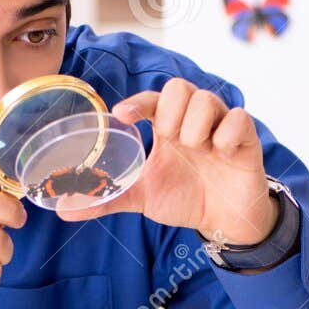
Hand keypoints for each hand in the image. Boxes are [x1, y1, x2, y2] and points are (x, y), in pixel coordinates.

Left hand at [56, 78, 275, 243]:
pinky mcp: (246, 138)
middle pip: (180, 87)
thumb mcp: (142, 198)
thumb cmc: (184, 198)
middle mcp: (192, 121)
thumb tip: (63, 209)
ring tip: (196, 149)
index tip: (122, 116)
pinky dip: (226, 134)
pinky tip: (221, 152)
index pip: (151, 100)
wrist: (224, 222)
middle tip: (168, 138)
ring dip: (195, 124)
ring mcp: (219, 127)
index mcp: (166, 128)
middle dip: (169, 111)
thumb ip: (106, 197)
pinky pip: (239, 118)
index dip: (138, 102)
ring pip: (207, 98)